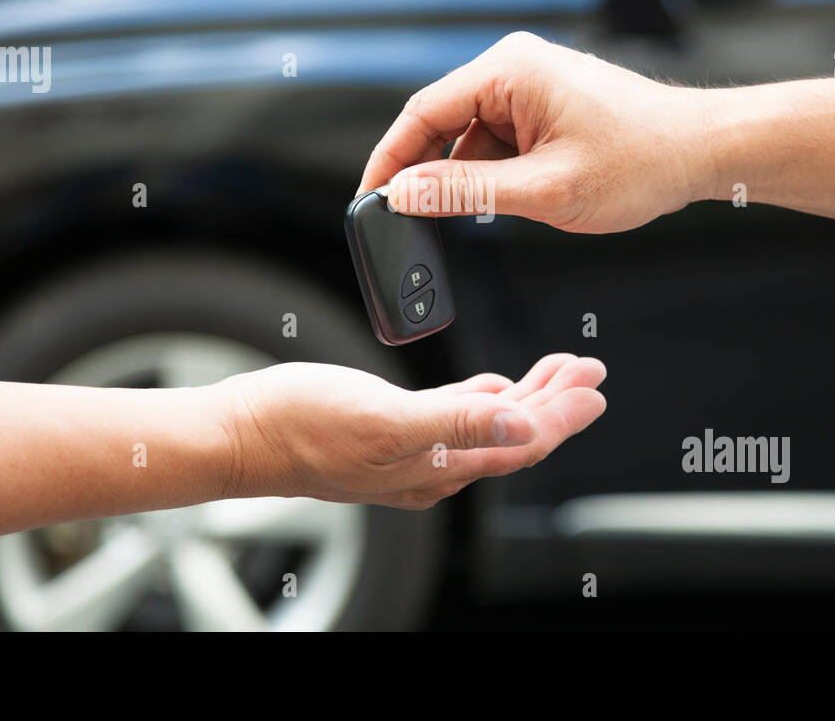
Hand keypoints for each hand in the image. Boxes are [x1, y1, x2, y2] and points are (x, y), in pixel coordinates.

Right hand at [219, 353, 605, 508]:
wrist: (241, 433)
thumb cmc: (303, 426)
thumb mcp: (387, 420)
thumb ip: (458, 425)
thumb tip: (523, 430)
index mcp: (438, 466)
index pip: (519, 443)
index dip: (561, 414)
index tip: (593, 385)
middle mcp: (433, 466)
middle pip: (512, 436)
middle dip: (554, 402)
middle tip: (587, 369)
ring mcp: (411, 450)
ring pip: (487, 425)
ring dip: (526, 397)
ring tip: (558, 371)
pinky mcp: (388, 429)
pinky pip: (453, 417)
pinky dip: (482, 399)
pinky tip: (493, 385)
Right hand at [358, 31, 714, 233]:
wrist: (702, 152)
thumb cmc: (640, 161)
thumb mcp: (544, 190)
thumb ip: (465, 193)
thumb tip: (404, 194)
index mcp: (509, 70)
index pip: (423, 112)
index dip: (389, 160)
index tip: (369, 199)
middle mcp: (514, 66)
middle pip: (441, 122)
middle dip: (429, 173)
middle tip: (411, 221)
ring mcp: (530, 83)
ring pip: (469, 137)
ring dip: (472, 178)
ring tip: (508, 208)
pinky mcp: (543, 104)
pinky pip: (497, 139)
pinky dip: (496, 173)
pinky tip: (517, 198)